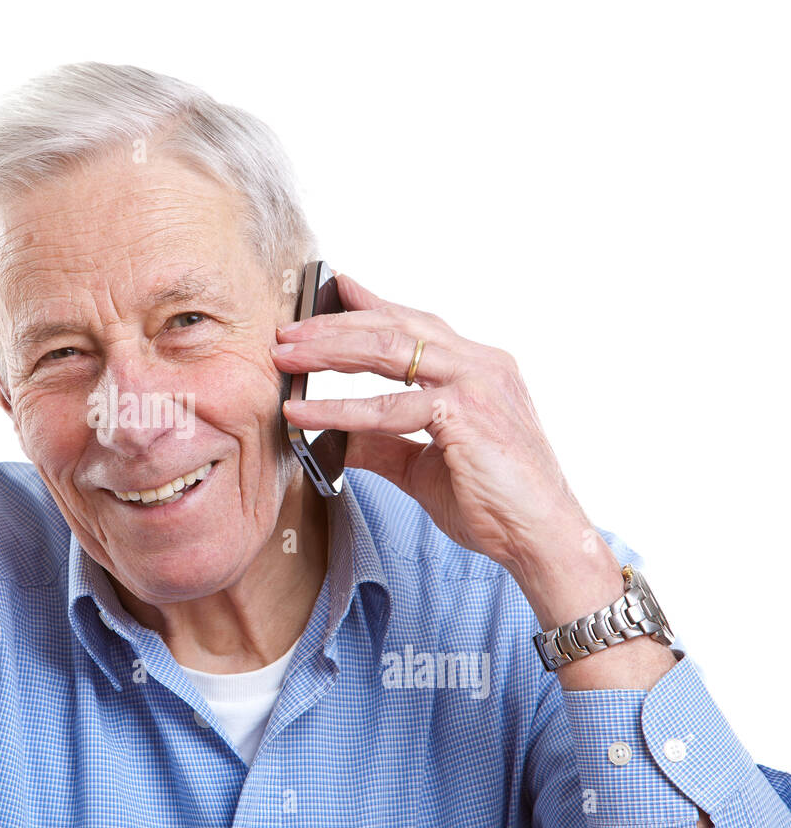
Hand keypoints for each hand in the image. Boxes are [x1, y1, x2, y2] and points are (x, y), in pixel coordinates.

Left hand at [272, 272, 589, 576]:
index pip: (415, 325)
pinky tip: (302, 414)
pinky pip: (389, 407)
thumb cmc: (495, 504)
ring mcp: (475, 383)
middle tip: (287, 330)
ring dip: (328, 351)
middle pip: (394, 327)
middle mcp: (480, 364)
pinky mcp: (465, 414)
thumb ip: (386, 446)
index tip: (335, 288)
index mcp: (477, 369)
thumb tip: (340, 439)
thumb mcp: (426, 469)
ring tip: (284, 356)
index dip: (371, 305)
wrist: (542, 539)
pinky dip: (339, 409)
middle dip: (334, 326)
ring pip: (388, 351)